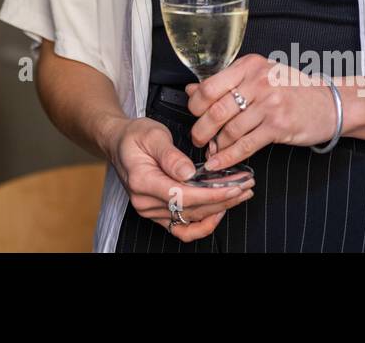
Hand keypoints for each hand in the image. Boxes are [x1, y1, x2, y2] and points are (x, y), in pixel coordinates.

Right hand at [102, 116, 253, 242]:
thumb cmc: (135, 135)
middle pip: (191, 210)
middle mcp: (145, 202)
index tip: (235, 187)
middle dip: (223, 200)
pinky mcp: (157, 214)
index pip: (183, 195)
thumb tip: (189, 172)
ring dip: (218, 210)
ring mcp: (150, 211)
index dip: (212, 194)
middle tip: (246, 186)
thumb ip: (170, 155)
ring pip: (191, 220)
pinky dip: (202, 225)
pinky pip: (182, 230)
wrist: (118, 143)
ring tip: (240, 195)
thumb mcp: (152, 134)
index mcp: (142, 181)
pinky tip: (219, 212)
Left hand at [185, 54, 340, 170]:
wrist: (330, 103)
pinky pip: (245, 145)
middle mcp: (258, 81)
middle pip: (216, 109)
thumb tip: (192, 89)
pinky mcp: (278, 126)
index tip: (194, 114)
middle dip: (201, 129)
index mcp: (249, 65)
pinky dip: (228, 157)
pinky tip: (219, 162)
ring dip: (215, 145)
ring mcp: (269, 104)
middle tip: (197, 138)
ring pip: (229, 129)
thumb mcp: (259, 76)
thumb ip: (226, 82)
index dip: (195, 104)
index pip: (209, 85)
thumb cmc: (292, 89)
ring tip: (211, 150)